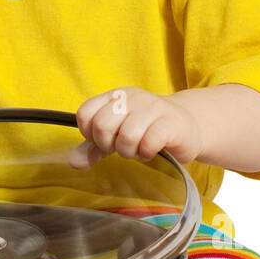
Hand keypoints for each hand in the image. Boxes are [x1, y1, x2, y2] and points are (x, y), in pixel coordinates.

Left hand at [69, 87, 203, 168]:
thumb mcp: (116, 136)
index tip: (104, 141)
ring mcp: (153, 107)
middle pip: (103, 124)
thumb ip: (93, 148)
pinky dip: (147, 153)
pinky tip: (151, 152)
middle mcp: (132, 97)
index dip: (90, 134)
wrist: (187, 127)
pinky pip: (149, 141)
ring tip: (138, 150)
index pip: (85, 113)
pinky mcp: (171, 122)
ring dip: (129, 151)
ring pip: (127, 135)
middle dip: (109, 145)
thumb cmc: (147, 130)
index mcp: (115, 96)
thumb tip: (72, 162)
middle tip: (122, 148)